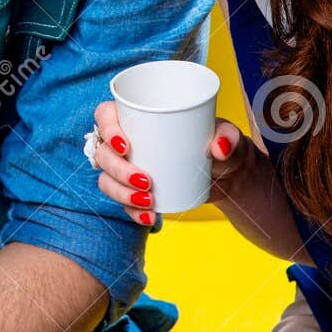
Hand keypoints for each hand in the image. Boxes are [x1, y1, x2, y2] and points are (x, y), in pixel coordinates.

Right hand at [86, 100, 253, 226]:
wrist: (228, 174)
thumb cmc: (222, 144)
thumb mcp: (229, 136)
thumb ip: (228, 137)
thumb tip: (219, 148)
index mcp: (138, 117)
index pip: (105, 115)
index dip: (107, 129)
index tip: (125, 146)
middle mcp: (126, 141)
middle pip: (103, 153)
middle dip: (118, 170)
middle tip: (145, 181)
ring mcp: (127, 166)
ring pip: (106, 179)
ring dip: (121, 193)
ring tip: (148, 201)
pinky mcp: (134, 190)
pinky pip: (122, 202)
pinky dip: (132, 211)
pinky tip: (148, 216)